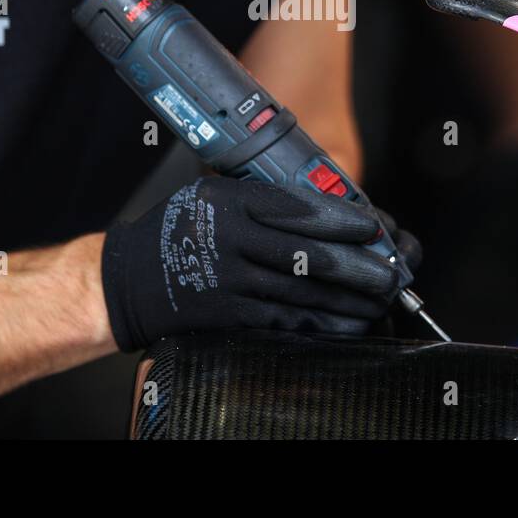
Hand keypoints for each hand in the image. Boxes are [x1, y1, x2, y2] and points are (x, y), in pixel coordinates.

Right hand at [99, 176, 420, 351]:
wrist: (128, 276)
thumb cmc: (178, 227)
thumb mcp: (212, 193)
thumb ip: (260, 196)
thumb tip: (325, 206)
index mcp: (230, 202)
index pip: (298, 209)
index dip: (342, 219)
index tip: (373, 225)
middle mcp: (232, 240)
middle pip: (309, 255)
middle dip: (358, 265)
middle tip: (390, 271)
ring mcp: (230, 281)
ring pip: (303, 293)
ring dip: (348, 300)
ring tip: (379, 300)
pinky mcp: (229, 315)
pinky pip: (285, 321)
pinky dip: (321, 324)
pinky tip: (347, 323)